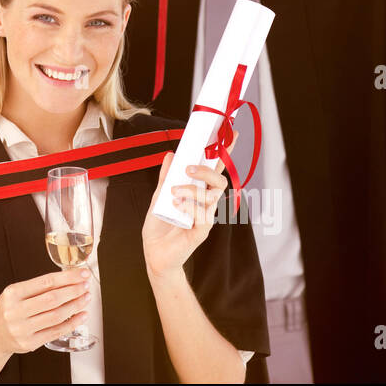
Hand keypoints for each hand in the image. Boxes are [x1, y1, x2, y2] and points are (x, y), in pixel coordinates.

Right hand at [0, 269, 91, 356]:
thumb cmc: (9, 310)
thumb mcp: (16, 293)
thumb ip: (38, 287)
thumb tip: (68, 279)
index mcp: (13, 294)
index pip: (46, 282)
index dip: (67, 277)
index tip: (82, 274)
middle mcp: (16, 311)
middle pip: (52, 299)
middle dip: (74, 291)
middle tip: (86, 285)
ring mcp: (23, 329)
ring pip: (56, 316)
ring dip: (75, 306)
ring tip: (85, 298)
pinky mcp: (30, 343)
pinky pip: (56, 332)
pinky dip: (72, 323)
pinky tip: (81, 315)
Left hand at [142, 152, 227, 277]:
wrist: (154, 252)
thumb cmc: (160, 225)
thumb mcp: (159, 196)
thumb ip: (166, 177)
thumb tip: (169, 154)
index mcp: (197, 191)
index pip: (214, 169)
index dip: (224, 151)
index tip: (231, 133)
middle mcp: (205, 203)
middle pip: (220, 181)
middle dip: (206, 170)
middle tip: (188, 168)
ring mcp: (205, 217)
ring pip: (212, 197)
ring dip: (193, 190)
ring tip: (174, 193)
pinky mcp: (201, 231)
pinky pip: (204, 216)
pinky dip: (190, 207)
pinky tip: (177, 206)